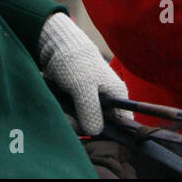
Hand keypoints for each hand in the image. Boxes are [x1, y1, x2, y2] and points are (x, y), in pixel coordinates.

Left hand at [37, 13, 129, 134]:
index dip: (112, 132)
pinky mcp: (80, 102)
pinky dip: (66, 114)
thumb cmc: (76, 63)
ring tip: (62, 109)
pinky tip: (60, 107)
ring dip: (72, 120)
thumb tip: (95, 133)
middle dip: (82, 125)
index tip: (93, 135)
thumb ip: (90, 112)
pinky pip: (75, 116)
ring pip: (85, 122)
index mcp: (117, 95)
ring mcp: (93, 101)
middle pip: (100, 124)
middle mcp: (108, 100)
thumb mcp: (83, 88)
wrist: (58, 47)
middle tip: (69, 120)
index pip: (123, 122)